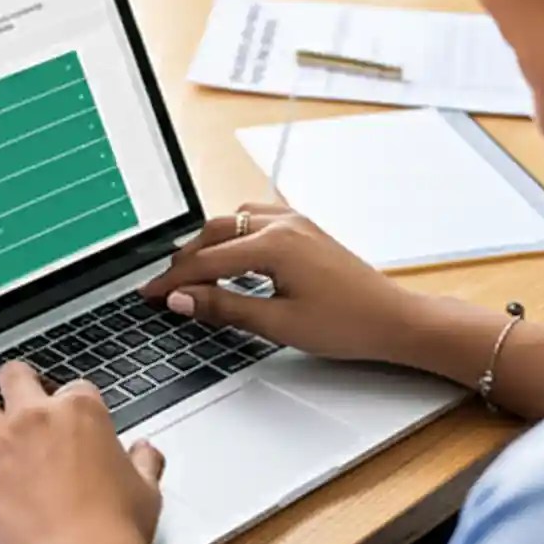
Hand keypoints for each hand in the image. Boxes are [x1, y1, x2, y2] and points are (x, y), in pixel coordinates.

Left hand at [0, 362, 163, 543]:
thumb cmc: (116, 529)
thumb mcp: (146, 490)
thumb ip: (143, 462)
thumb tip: (144, 452)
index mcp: (81, 412)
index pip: (73, 388)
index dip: (71, 403)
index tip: (69, 420)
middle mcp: (36, 417)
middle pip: (14, 376)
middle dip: (17, 386)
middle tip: (19, 402)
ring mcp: (0, 444)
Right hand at [142, 204, 411, 361]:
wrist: (393, 320)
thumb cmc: (347, 324)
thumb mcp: (278, 324)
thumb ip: (224, 308)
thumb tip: (183, 300)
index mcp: (274, 245)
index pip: (206, 261)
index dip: (172, 280)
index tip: (150, 294)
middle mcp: (283, 224)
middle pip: (215, 232)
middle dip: (185, 259)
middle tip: (165, 286)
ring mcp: (295, 222)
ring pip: (233, 220)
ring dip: (208, 242)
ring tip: (192, 272)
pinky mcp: (305, 229)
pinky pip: (255, 219)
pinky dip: (233, 235)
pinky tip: (229, 256)